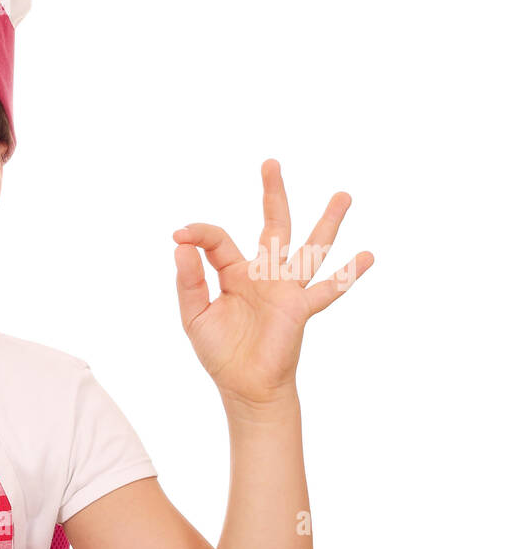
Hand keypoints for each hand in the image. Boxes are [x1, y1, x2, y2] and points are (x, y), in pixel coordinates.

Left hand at [172, 159, 372, 407]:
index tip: (179, 232)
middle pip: (272, 225)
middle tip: (271, 163)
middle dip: (272, 194)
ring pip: (310, 248)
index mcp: (234, 273)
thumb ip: (189, 281)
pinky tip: (368, 255)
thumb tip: (179, 246)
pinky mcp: (300, 308)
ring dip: (327, 222)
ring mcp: (286, 289)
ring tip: (343, 194)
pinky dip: (349, 274)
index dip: (199, 233)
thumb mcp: (195, 315)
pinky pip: (328, 289)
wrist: (245, 385)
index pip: (218, 239)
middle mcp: (264, 274)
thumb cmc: (220, 351)